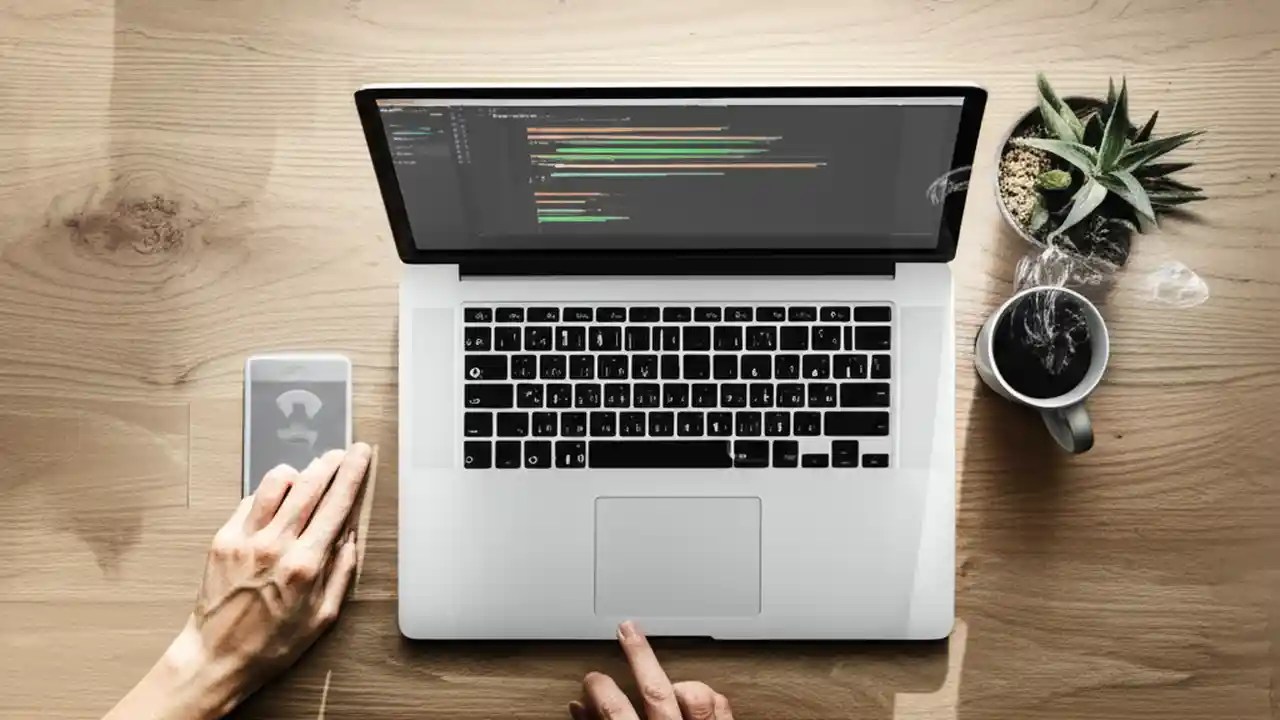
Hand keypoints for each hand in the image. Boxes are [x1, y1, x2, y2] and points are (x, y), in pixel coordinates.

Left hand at [104, 443, 372, 719]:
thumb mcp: (323, 616)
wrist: (216, 658)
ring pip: (274, 483)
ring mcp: (244, 540)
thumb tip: (351, 537)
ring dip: (297, 472)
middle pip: (308, 485)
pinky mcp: (222, 540)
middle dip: (329, 463)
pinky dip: (268, 495)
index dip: (352, 474)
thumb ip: (341, 572)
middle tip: (341, 454)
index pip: (335, 505)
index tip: (361, 455)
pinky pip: (249, 501)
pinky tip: (277, 503)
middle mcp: (274, 546)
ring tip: (308, 475)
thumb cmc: (271, 644)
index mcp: (305, 565)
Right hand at [570, 621, 734, 719]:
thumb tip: (582, 710)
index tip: (594, 678)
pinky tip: (697, 693)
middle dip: (640, 656)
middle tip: (628, 629)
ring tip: (667, 672)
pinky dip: (709, 697)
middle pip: (656, 691)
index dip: (602, 691)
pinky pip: (722, 709)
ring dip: (679, 682)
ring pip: (696, 697)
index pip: (617, 713)